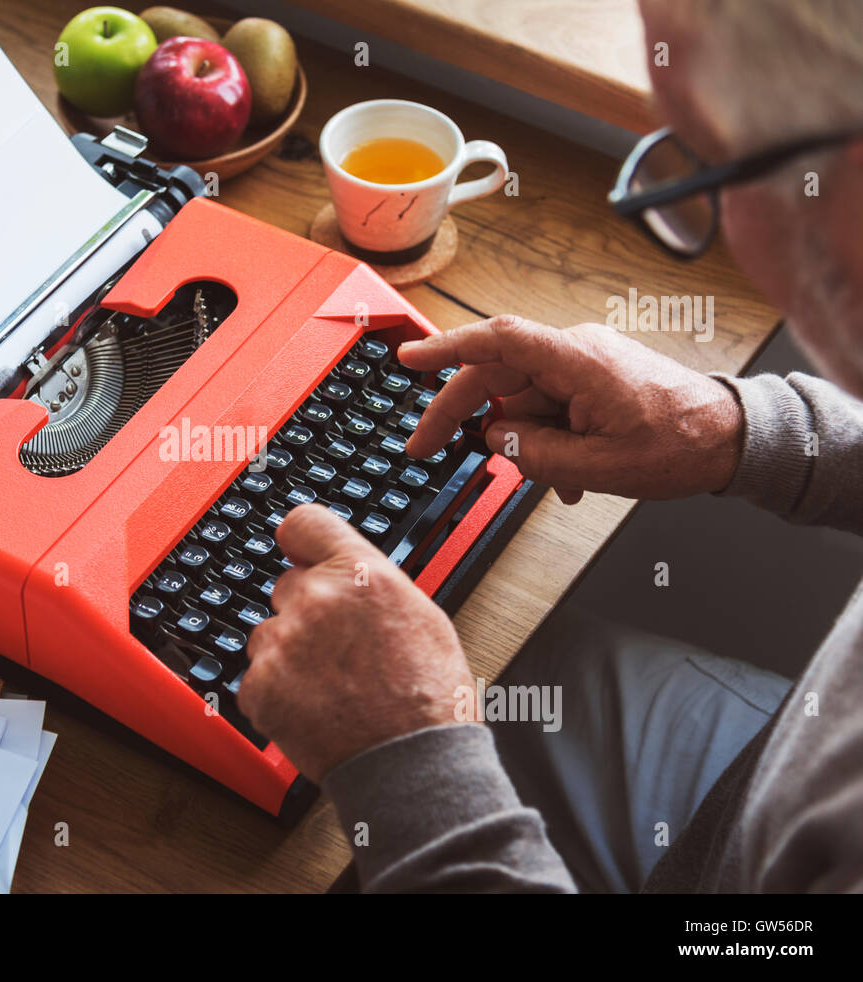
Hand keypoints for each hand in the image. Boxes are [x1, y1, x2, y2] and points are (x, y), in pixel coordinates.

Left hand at [237, 504, 471, 782]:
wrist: (412, 764)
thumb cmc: (427, 698)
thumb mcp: (419, 615)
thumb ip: (370, 581)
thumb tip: (342, 568)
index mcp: (360, 574)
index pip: (303, 523)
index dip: (300, 541)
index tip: (298, 553)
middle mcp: (316, 599)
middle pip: (286, 587)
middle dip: (305, 612)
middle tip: (338, 650)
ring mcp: (283, 643)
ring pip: (269, 635)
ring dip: (289, 655)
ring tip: (332, 687)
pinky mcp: (260, 686)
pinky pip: (257, 678)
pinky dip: (277, 694)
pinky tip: (315, 709)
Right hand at [398, 315, 742, 503]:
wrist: (733, 438)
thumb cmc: (681, 445)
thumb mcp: (600, 467)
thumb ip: (536, 453)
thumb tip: (496, 439)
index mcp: (577, 361)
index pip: (497, 341)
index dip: (446, 348)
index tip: (409, 359)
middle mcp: (575, 352)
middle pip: (496, 376)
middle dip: (460, 415)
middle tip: (426, 446)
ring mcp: (583, 364)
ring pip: (521, 399)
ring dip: (523, 441)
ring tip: (554, 479)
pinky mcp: (591, 379)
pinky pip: (547, 405)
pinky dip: (546, 439)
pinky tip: (566, 475)